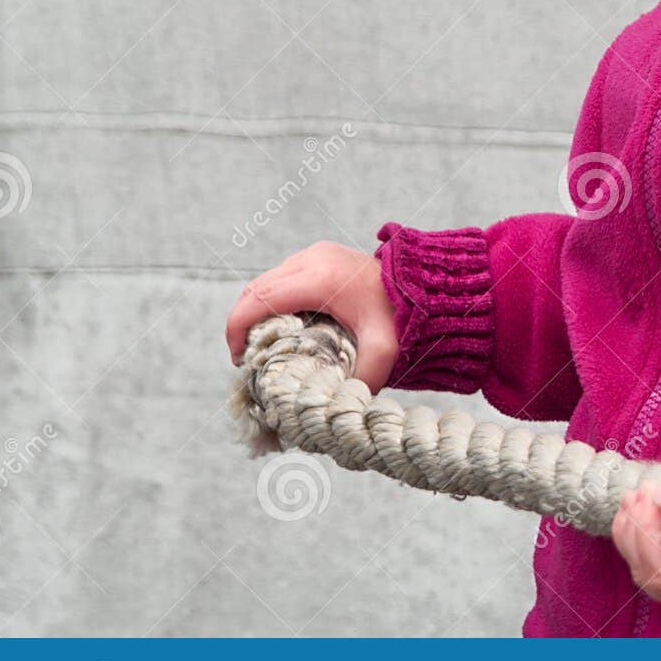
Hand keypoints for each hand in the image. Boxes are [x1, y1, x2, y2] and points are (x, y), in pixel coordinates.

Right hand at [224, 240, 399, 391]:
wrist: (423, 285)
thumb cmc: (402, 317)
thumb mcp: (383, 352)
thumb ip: (361, 381)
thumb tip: (336, 407)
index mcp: (320, 279)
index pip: (258, 300)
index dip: (237, 329)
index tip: (239, 359)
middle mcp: (312, 259)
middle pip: (255, 290)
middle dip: (243, 324)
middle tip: (249, 357)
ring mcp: (315, 253)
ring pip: (265, 282)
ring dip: (256, 312)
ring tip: (264, 345)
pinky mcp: (319, 255)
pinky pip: (282, 277)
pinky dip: (272, 301)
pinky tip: (283, 326)